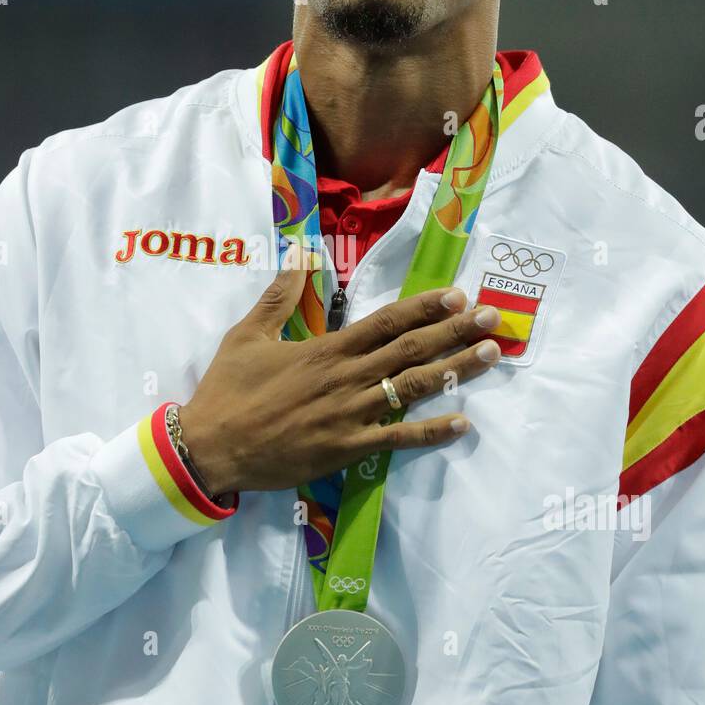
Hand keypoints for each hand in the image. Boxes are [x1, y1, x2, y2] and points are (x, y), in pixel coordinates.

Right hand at [177, 242, 500, 495]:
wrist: (211, 447)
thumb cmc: (228, 391)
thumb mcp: (247, 335)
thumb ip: (278, 296)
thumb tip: (299, 255)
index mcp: (325, 349)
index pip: (385, 322)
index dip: (424, 307)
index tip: (457, 295)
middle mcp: (346, 378)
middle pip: (411, 350)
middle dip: (455, 332)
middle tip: (493, 318)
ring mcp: (350, 415)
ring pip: (413, 388)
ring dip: (456, 371)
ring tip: (490, 356)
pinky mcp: (348, 449)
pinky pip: (398, 440)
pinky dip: (432, 433)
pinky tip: (462, 423)